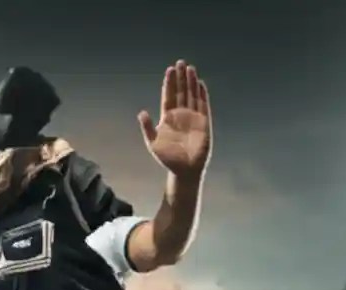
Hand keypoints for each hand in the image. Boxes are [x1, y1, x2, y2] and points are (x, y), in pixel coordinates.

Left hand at [138, 60, 211, 179]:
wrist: (185, 170)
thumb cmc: (168, 158)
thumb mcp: (153, 143)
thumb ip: (148, 127)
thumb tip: (142, 112)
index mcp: (168, 118)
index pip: (168, 96)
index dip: (169, 83)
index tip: (169, 70)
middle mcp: (180, 115)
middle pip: (180, 92)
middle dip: (180, 78)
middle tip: (180, 62)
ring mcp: (193, 117)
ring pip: (192, 95)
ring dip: (191, 82)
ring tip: (190, 68)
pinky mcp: (204, 122)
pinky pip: (203, 105)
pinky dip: (202, 94)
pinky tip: (200, 84)